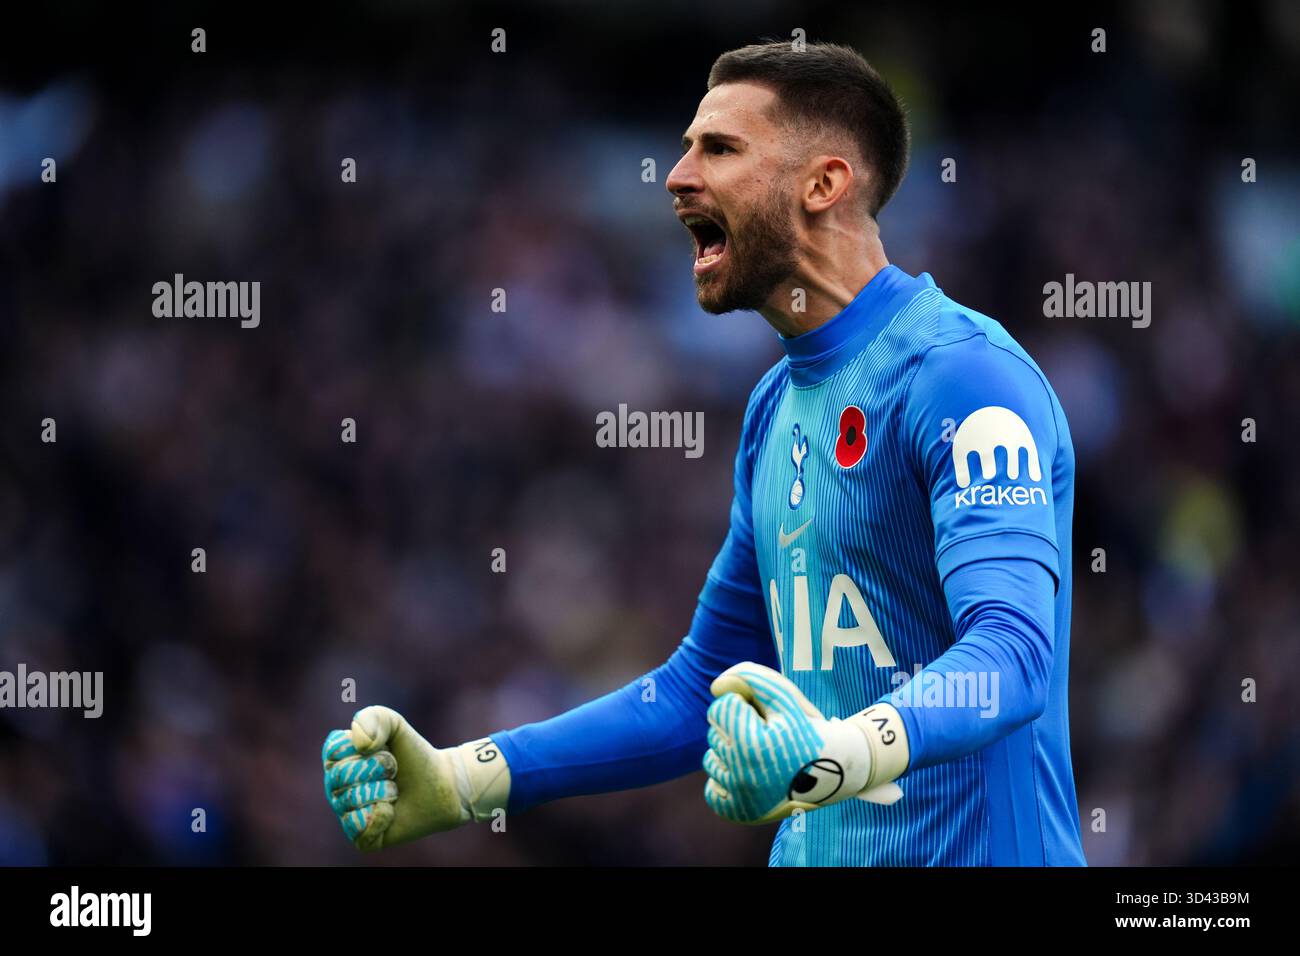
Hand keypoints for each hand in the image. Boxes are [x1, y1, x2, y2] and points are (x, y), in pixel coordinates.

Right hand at [322, 706, 469, 850]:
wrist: (440, 784)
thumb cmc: (414, 755)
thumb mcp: (395, 725)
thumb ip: (374, 717)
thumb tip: (360, 744)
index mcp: (337, 761)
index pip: (333, 752)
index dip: (363, 749)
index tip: (384, 749)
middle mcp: (336, 788)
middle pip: (340, 776)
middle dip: (376, 769)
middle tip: (394, 771)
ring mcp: (346, 813)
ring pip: (350, 802)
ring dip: (382, 791)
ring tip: (394, 790)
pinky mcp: (362, 837)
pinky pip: (359, 827)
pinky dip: (381, 816)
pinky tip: (391, 811)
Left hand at [703, 662, 902, 824]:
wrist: (833, 772)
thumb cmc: (807, 728)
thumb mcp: (785, 695)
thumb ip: (750, 677)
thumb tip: (715, 687)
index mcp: (753, 746)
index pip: (721, 708)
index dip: (744, 705)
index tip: (766, 716)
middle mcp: (743, 776)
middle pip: (714, 733)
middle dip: (737, 727)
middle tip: (768, 736)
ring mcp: (740, 798)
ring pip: (711, 758)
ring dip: (731, 752)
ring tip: (762, 755)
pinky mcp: (739, 813)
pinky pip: (712, 789)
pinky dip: (727, 780)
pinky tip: (751, 775)